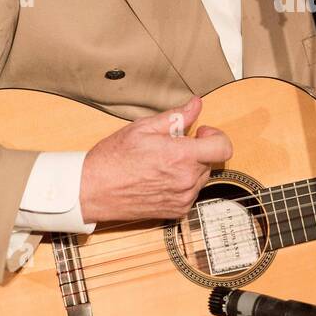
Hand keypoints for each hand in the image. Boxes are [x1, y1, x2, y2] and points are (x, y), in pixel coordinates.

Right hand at [78, 95, 232, 223]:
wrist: (92, 190)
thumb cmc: (112, 159)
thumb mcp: (143, 128)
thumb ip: (176, 116)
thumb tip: (196, 104)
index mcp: (180, 157)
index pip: (223, 148)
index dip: (215, 136)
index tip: (201, 133)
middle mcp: (185, 180)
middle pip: (210, 160)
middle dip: (197, 150)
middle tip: (171, 146)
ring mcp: (182, 198)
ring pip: (201, 176)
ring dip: (190, 167)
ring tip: (162, 163)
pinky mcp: (176, 211)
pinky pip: (191, 192)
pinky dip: (182, 183)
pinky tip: (160, 178)